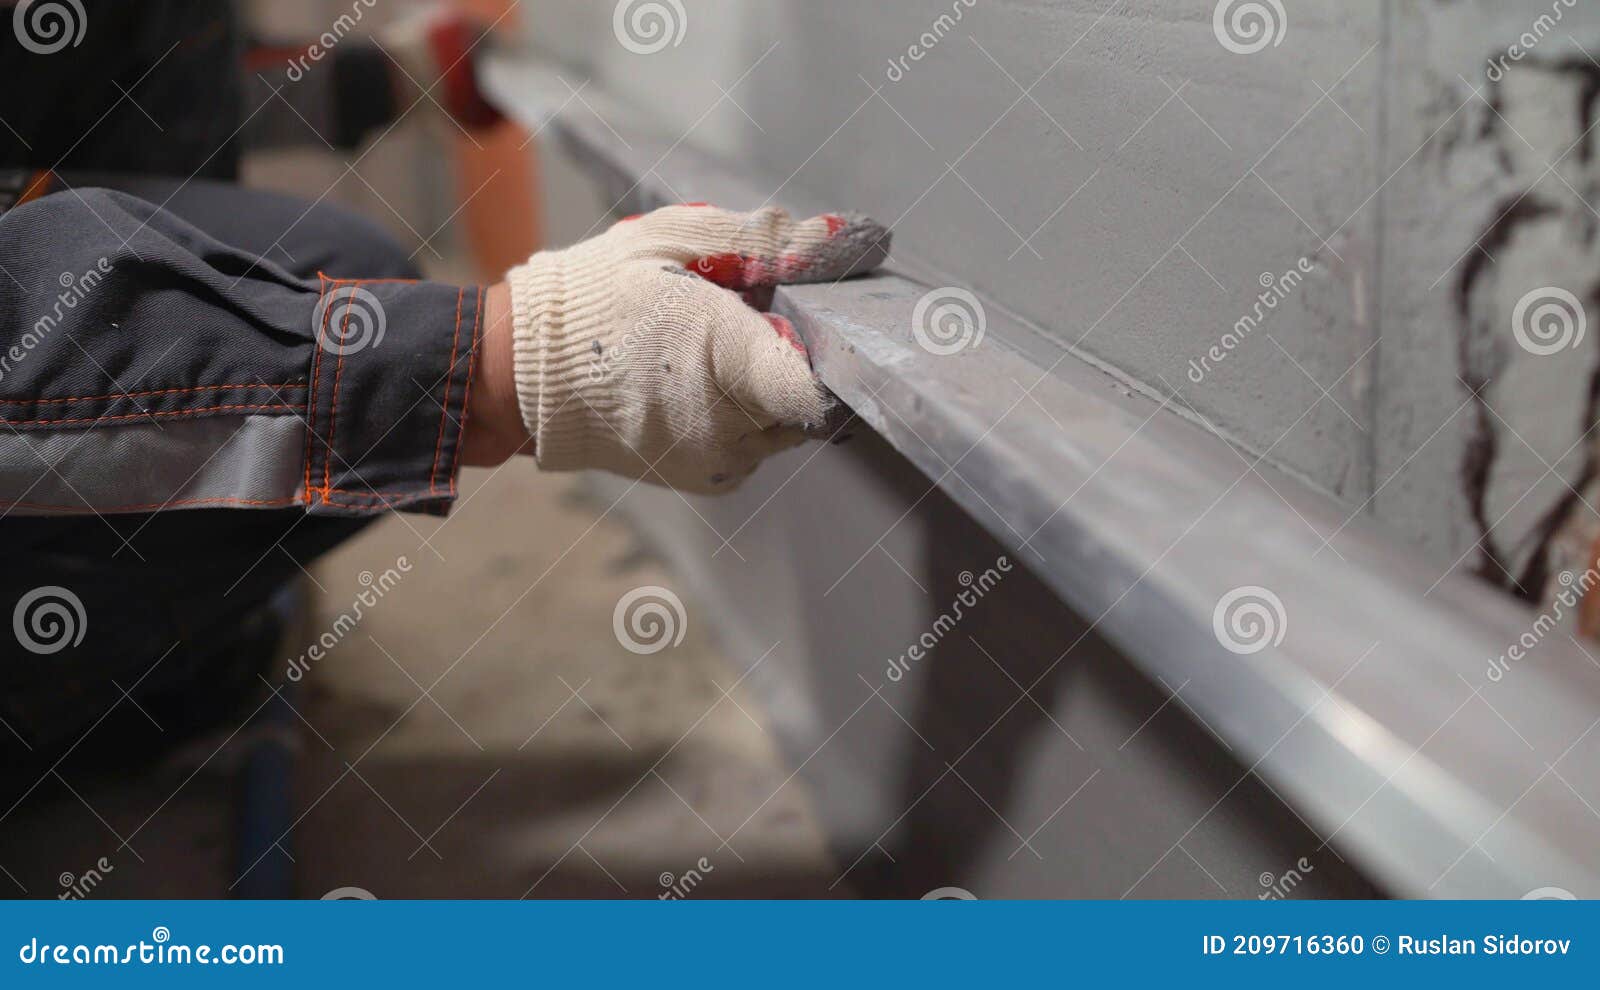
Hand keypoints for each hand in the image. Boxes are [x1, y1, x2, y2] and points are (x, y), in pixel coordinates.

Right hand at [484, 204, 889, 491]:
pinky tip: (703, 383)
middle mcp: (726, 423)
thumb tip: (846, 237)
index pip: (817, 378)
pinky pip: (760, 446)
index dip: (825, 343)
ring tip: (714, 352)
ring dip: (770, 388)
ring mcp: (718, 460)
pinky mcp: (711, 480)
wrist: (523, 372)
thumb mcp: (677, 238)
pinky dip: (747, 415)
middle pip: (811, 394)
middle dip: (793, 355)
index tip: (801, 317)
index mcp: (722, 355)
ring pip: (789, 423)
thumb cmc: (598, 294)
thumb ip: (766, 239)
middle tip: (744, 322)